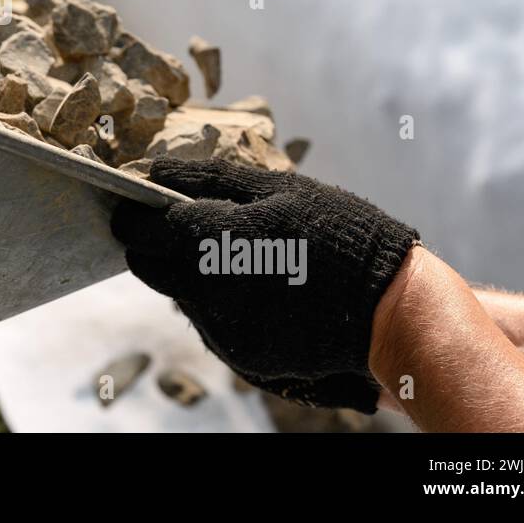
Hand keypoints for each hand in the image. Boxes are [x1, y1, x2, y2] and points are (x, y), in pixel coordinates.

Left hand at [112, 158, 417, 412]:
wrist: (390, 311)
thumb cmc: (339, 235)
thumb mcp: (280, 190)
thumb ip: (211, 180)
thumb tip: (155, 171)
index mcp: (218, 236)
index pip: (146, 228)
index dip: (134, 216)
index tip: (132, 208)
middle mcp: (211, 287)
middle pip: (150, 266)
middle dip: (152, 247)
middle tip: (176, 230)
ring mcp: (223, 325)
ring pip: (177, 293)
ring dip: (185, 273)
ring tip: (229, 256)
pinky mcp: (239, 353)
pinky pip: (207, 321)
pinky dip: (215, 302)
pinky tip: (250, 287)